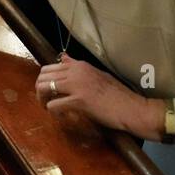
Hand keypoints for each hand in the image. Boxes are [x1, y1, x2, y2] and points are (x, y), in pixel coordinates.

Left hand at [37, 55, 159, 136]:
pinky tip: (64, 116)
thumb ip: (78, 67)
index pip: (49, 67)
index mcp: (80, 65)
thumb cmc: (118, 95)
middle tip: (47, 101)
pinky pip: (53, 105)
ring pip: (43, 88)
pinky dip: (54, 113)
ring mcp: (77, 85)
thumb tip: (63, 57)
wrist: (134, 109)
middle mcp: (76, 72)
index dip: (45, 81)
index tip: (50, 92)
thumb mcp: (97, 74)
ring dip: (43, 101)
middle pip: (42, 76)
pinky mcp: (79, 101)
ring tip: (51, 109)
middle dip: (40, 90)